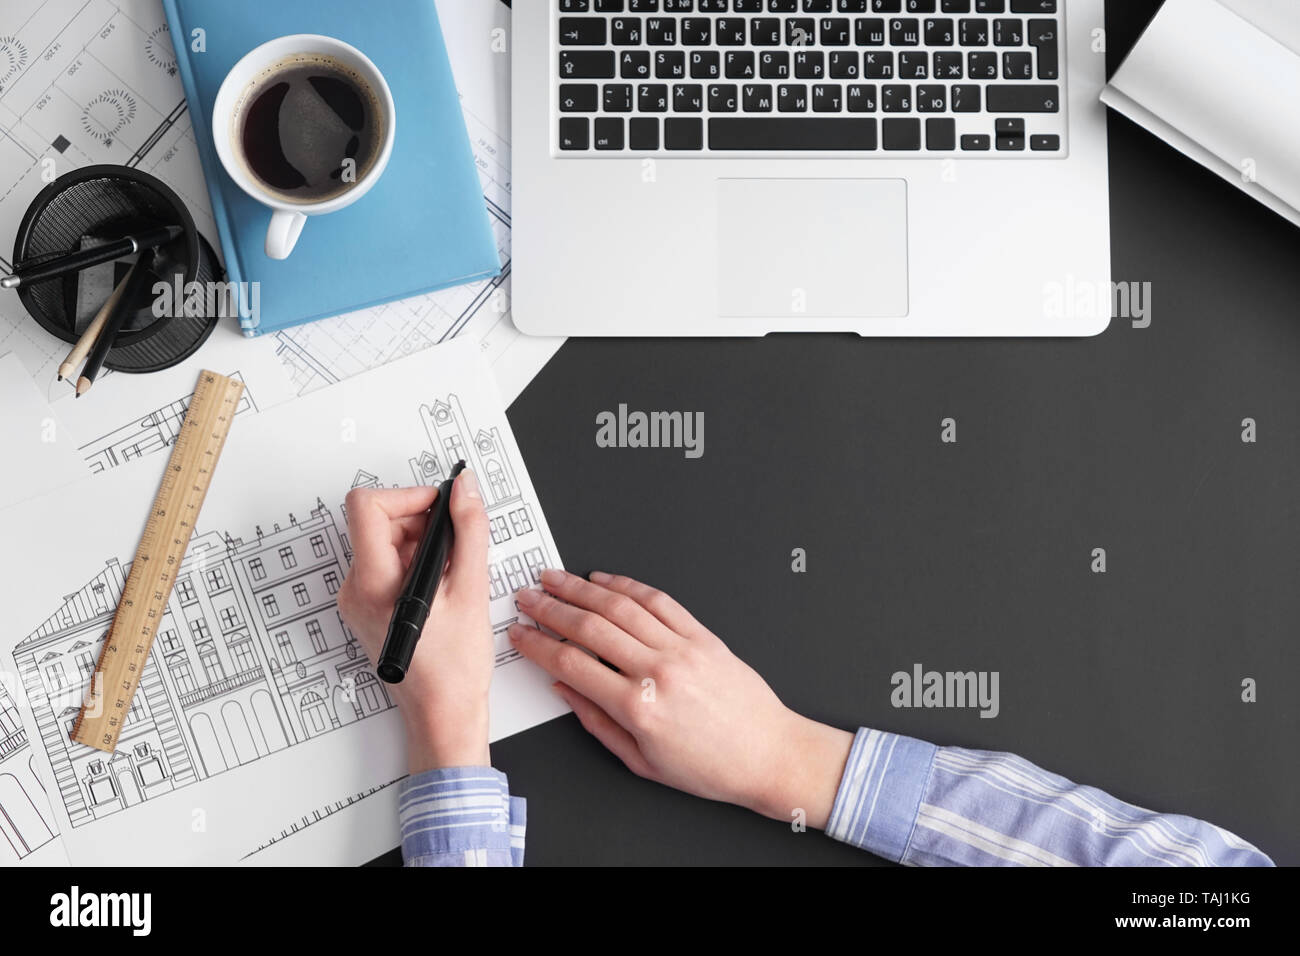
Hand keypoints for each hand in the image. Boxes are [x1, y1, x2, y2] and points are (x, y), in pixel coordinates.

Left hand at [338, 474, 492, 772]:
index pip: (367, 505)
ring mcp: (359, 599)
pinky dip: (416, 562)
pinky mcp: (368, 607)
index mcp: (373, 582)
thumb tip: (465, 490)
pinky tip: (444, 585)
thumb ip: (470, 529)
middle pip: (377, 521)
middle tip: (456, 541)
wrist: (443, 712)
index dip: (408, 495)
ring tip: (454, 571)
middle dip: (420, 520)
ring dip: (421, 542)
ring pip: (384, 542)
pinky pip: (387, 565)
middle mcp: (355, 589)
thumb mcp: (471, 588)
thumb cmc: (454, 667)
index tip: (439, 505)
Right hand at [508, 570, 853, 828]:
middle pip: (590, 627)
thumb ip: (596, 722)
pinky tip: (604, 580)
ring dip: (580, 589)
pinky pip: (659, 601)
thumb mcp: (641, 762)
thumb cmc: (711, 767)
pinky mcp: (703, 636)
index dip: (537, 644)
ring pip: (621, 607)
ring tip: (555, 579)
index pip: (571, 663)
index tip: (520, 634)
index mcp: (639, 707)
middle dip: (550, 609)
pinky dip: (627, 586)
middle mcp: (659, 671)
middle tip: (528, 597)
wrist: (768, 754)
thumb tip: (564, 689)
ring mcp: (682, 649)